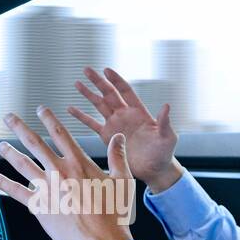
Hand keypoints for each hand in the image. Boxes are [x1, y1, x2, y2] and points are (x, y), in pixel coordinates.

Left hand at [0, 107, 135, 239]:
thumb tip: (119, 138)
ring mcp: (47, 189)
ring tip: (0, 146)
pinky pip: (17, 192)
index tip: (42, 110)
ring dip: (10, 153)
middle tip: (10, 118)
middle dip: (20, 128)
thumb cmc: (114, 214)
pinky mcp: (39, 207)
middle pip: (35, 144)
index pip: (60, 134)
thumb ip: (118, 156)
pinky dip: (4, 183)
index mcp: (79, 163)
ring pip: (23, 165)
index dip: (49, 119)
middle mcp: (60, 171)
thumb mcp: (122, 180)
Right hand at [68, 67, 183, 192]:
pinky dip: (82, 117)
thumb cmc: (164, 152)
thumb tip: (167, 106)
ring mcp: (115, 125)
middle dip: (98, 82)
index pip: (126, 91)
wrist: (153, 169)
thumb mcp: (167, 137)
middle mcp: (125, 115)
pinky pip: (92, 124)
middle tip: (87, 70)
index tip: (106, 70)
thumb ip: (164, 122)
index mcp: (139, 112)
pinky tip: (71, 109)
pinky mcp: (108, 137)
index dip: (116, 80)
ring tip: (77, 84)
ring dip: (88, 95)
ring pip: (99, 106)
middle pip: (109, 94)